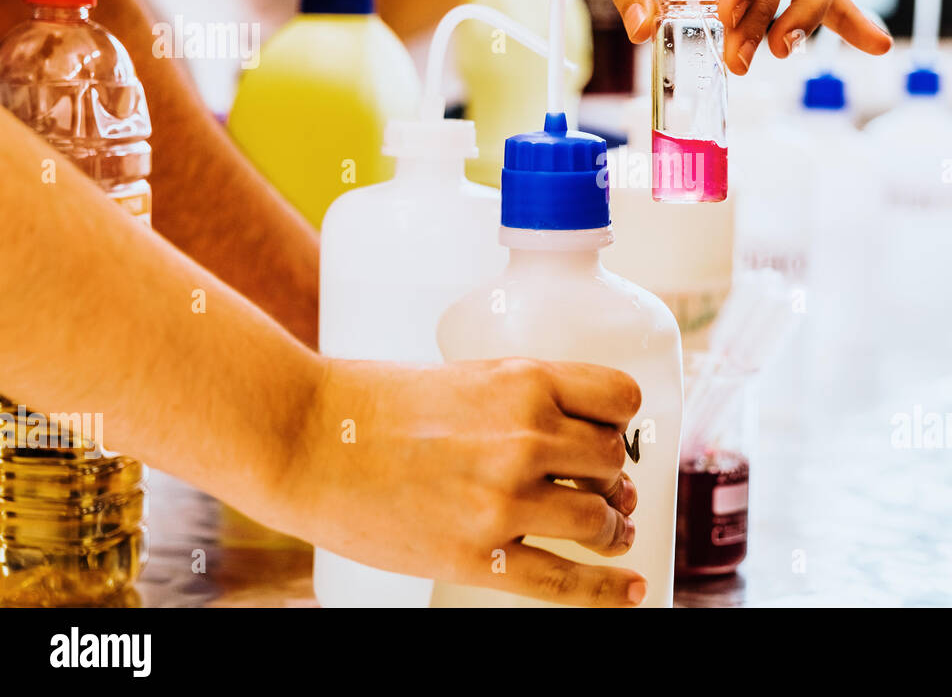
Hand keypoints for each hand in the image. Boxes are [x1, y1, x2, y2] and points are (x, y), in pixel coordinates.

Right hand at [286, 357, 644, 606]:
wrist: (303, 438)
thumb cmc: (373, 402)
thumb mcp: (464, 377)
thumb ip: (519, 400)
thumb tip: (570, 437)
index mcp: (524, 381)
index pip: (620, 398)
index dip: (620, 421)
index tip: (608, 435)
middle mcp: (526, 436)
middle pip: (612, 462)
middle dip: (611, 477)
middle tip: (600, 488)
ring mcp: (504, 499)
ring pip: (601, 519)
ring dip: (611, 528)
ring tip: (608, 532)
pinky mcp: (478, 555)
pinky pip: (565, 581)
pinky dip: (607, 589)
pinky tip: (631, 591)